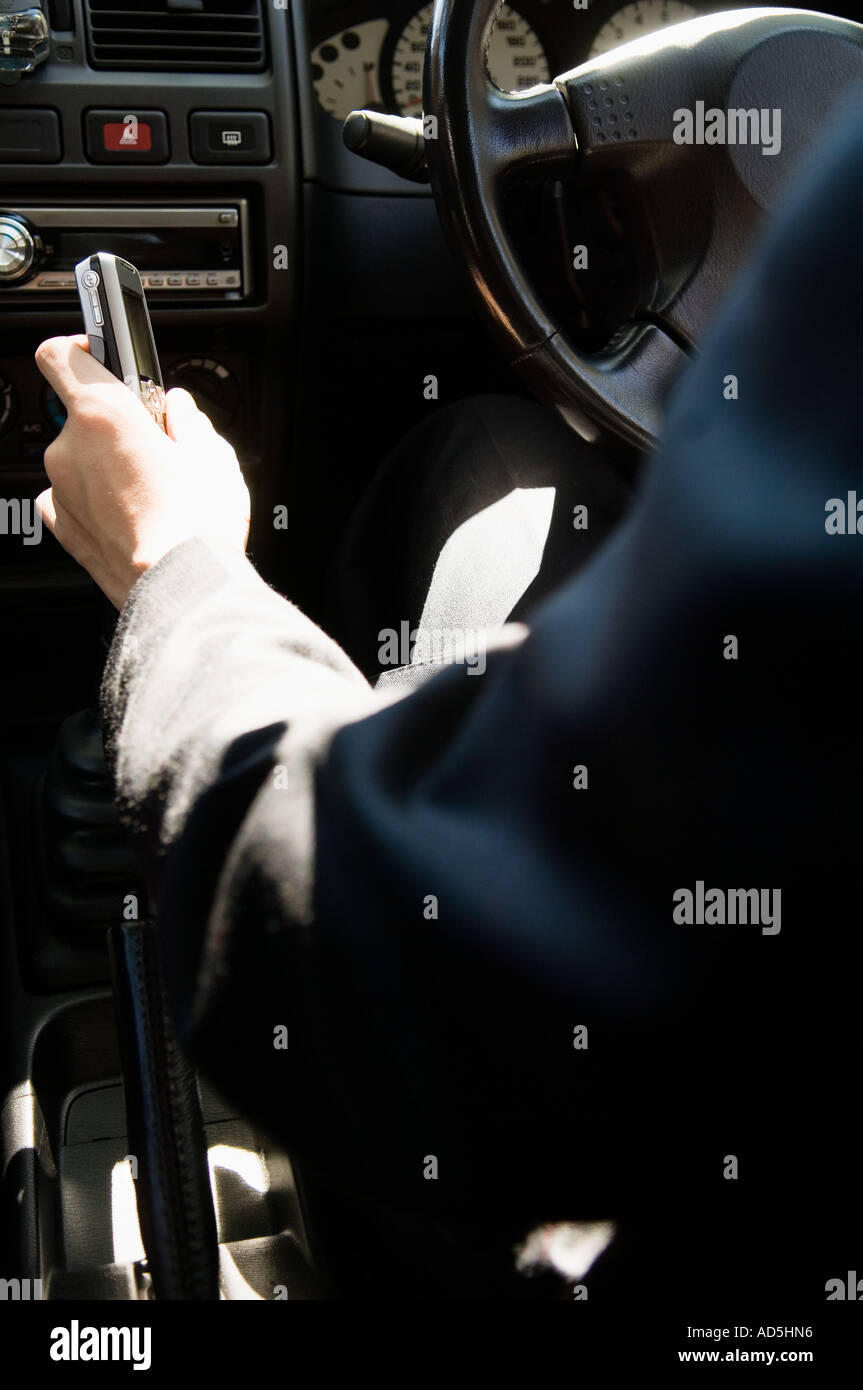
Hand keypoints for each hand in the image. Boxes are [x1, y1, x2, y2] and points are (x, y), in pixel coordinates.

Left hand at [34, 334, 250, 609]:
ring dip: (106, 467)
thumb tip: (179, 408)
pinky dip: (93, 501)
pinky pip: (71, 499)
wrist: (183, 588)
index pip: (60, 355)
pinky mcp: (64, 529)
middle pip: (81, 416)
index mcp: (103, 415)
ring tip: (149, 490)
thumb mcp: (212, 455)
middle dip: (114, 426)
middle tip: (154, 446)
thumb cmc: (196, 524)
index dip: (79, 350)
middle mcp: (69, 450)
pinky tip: (127, 514)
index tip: (100, 358)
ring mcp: (61, 492)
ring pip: (78, 461)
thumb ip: (188, 420)